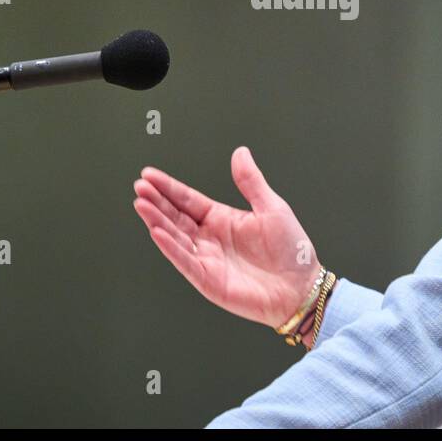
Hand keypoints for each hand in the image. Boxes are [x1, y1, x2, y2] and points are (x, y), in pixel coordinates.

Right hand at [132, 146, 321, 329]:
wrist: (302, 287)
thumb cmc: (291, 251)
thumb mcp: (272, 207)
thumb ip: (251, 181)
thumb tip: (240, 153)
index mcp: (222, 219)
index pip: (188, 200)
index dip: (168, 188)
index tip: (149, 175)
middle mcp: (210, 238)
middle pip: (176, 216)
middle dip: (156, 201)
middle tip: (140, 187)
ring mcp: (207, 259)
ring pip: (175, 237)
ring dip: (157, 221)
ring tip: (142, 205)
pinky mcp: (209, 280)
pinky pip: (185, 261)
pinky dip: (171, 247)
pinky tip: (158, 232)